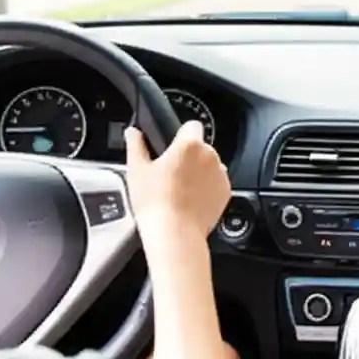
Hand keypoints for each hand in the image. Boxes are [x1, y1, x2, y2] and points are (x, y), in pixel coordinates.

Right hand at [125, 120, 230, 240]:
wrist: (175, 233)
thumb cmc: (155, 203)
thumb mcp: (137, 170)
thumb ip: (135, 145)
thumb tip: (133, 132)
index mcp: (189, 145)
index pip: (191, 125)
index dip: (181, 134)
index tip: (172, 146)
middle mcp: (209, 156)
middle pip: (199, 147)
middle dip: (188, 156)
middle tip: (171, 174)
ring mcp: (220, 174)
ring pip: (209, 165)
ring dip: (199, 172)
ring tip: (180, 190)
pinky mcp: (225, 192)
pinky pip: (216, 183)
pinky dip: (207, 188)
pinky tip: (190, 200)